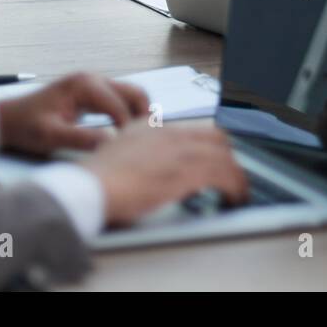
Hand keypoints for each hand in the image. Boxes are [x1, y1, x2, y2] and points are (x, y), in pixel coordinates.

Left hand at [0, 72, 148, 155]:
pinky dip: (129, 115)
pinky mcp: (93, 92)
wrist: (8, 119)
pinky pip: (120, 100)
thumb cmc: (26, 127)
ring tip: (139, 143)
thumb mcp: (51, 136)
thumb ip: (82, 138)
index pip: (122, 107)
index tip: (134, 153)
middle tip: (147, 145)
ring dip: (139, 116)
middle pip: (135, 94)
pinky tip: (126, 137)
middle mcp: (93, 79)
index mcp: (85, 86)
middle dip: (145, 118)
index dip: (131, 130)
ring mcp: (94, 83)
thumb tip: (114, 143)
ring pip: (131, 96)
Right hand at [80, 121, 249, 225]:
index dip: (211, 145)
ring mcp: (179, 147)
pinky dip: (236, 188)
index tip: (218, 158)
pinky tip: (233, 199)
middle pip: (216, 137)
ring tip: (236, 194)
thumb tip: (156, 171)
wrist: (89, 187)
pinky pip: (226, 174)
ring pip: (225, 156)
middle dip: (227, 158)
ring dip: (236, 177)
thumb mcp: (120, 157)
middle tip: (230, 178)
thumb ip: (141, 156)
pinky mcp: (187, 169)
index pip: (194, 128)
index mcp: (152, 126)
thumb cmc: (98, 181)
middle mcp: (168, 131)